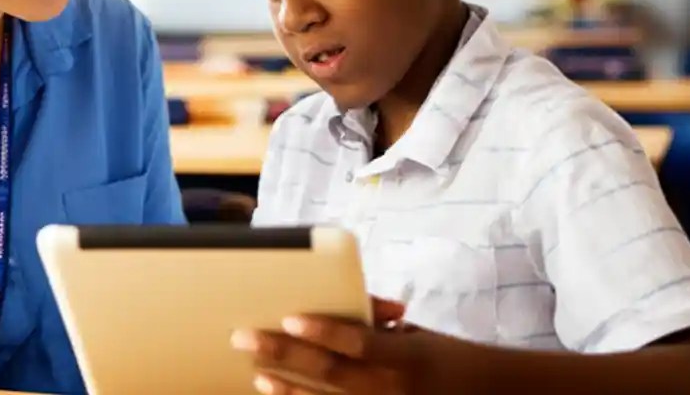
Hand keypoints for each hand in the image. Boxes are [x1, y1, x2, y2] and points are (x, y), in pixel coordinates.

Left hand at [231, 298, 440, 393]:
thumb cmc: (445, 358)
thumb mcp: (417, 333)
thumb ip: (377, 319)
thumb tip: (345, 303)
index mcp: (406, 355)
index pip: (358, 342)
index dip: (324, 330)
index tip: (288, 316)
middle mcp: (392, 388)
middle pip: (329, 373)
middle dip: (283, 354)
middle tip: (244, 338)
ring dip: (288, 388)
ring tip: (258, 374)